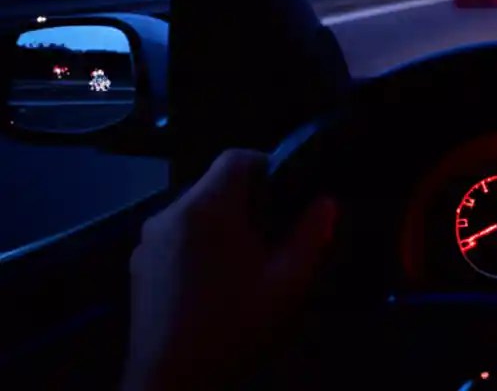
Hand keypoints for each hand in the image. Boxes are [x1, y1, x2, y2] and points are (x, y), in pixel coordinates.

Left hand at [122, 149, 336, 390]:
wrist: (171, 382)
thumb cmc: (233, 328)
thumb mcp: (288, 285)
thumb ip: (312, 236)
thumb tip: (326, 202)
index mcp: (207, 209)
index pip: (237, 158)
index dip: (268, 167)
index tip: (288, 198)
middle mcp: (170, 214)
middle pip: (216, 185)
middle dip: (248, 203)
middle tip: (275, 238)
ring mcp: (148, 241)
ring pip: (195, 212)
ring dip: (222, 226)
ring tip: (246, 265)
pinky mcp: (139, 267)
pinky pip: (176, 237)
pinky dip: (199, 246)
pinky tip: (214, 284)